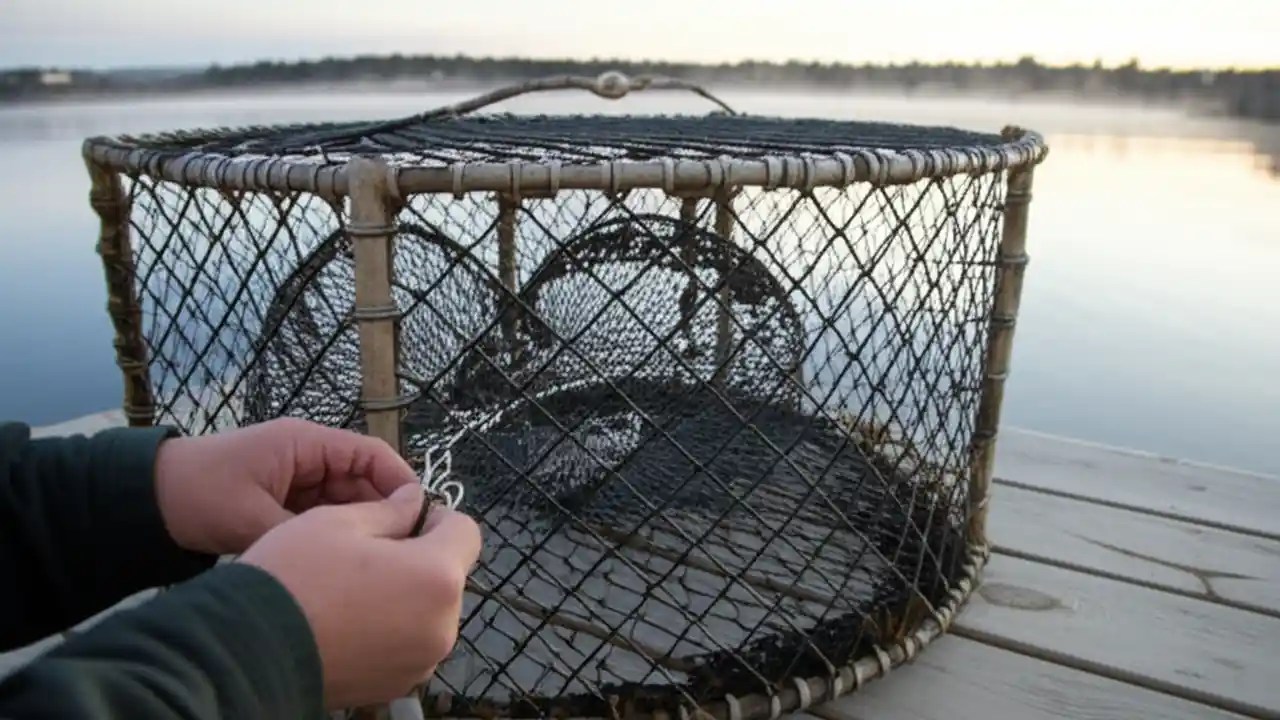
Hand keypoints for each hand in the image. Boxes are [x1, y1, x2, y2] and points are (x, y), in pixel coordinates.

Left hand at [153, 418, 420, 555]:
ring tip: (381, 560)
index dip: (402, 482)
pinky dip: (338, 536)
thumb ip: (305, 534)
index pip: (372, 455)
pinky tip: (349, 562)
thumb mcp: (253, 517)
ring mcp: (300, 480)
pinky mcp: (288, 502)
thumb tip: (350, 558)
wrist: (147, 502)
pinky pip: (327, 517)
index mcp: (306, 443)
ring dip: (362, 527)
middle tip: (404, 550)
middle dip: (386, 513)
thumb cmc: (198, 495)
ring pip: (349, 503)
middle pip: (366, 482)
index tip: (421, 516)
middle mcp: (310, 457)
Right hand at [239, 483, 482, 708]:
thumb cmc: (293, 577)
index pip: (467, 531)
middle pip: (450, 575)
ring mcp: (423, 661)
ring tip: (354, 591)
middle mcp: (443, 625)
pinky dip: (392, 629)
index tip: (404, 517)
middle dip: (421, 558)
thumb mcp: (338, 522)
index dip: (437, 517)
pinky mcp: (399, 685)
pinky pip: (410, 643)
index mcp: (437, 576)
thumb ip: (390, 510)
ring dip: (407, 595)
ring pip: (431, 611)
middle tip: (370, 554)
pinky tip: (350, 622)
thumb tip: (415, 502)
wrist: (247, 653)